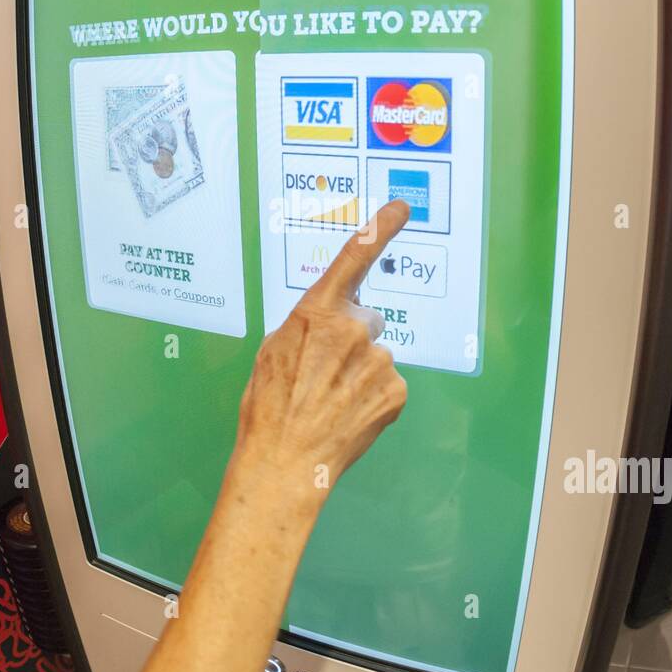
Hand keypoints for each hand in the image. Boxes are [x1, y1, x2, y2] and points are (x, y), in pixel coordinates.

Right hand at [230, 200, 410, 515]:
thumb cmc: (269, 409)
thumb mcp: (274, 352)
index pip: (352, 260)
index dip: (380, 230)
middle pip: (365, 320)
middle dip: (350, 341)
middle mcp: (353, 329)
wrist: (284, 463)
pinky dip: (371, 398)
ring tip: (328, 402)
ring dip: (359, 373)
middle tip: (322, 376)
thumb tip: (326, 327)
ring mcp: (378, 361)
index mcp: (317, 314)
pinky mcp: (395, 391)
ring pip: (375, 356)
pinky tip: (347, 414)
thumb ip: (306, 329)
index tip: (402, 208)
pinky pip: (387, 384)